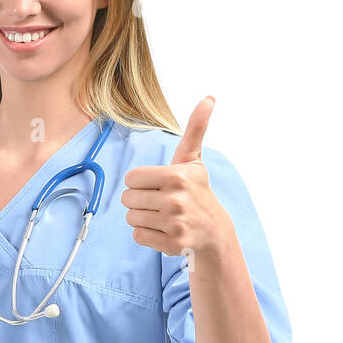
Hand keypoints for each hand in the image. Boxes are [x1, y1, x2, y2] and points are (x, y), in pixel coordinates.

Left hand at [121, 96, 231, 259]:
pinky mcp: (171, 244)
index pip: (131, 179)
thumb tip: (209, 98)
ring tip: (163, 216)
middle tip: (161, 202)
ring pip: (131, 217)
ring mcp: (174, 224)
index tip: (159, 185)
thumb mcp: (193, 161)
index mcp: (176, 177)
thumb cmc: (197, 191)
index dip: (141, 182)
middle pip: (128, 199)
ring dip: (142, 217)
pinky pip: (137, 235)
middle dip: (140, 200)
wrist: (214, 232)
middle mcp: (176, 200)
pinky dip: (147, 234)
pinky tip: (164, 231)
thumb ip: (196, 129)